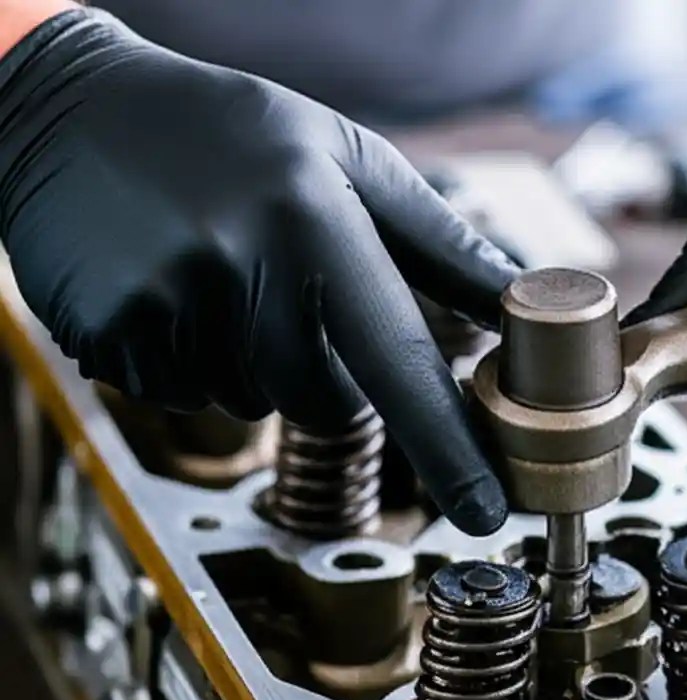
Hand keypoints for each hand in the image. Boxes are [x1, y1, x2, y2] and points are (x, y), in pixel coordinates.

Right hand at [0, 10, 519, 533]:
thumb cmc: (235, 132)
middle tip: (294, 289)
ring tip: (225, 271)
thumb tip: (520, 300)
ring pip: (256, 402)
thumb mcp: (349, 157)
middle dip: (329, 369)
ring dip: (257, 360)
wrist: (77, 111)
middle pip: (327, 403)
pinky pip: (185, 393)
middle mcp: (240, 271)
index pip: (399, 362)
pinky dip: (195, 359)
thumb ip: (440, 241)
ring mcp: (166, 309)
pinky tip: (176, 287)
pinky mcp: (109, 338)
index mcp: (315, 224)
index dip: (448, 446)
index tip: (486, 510)